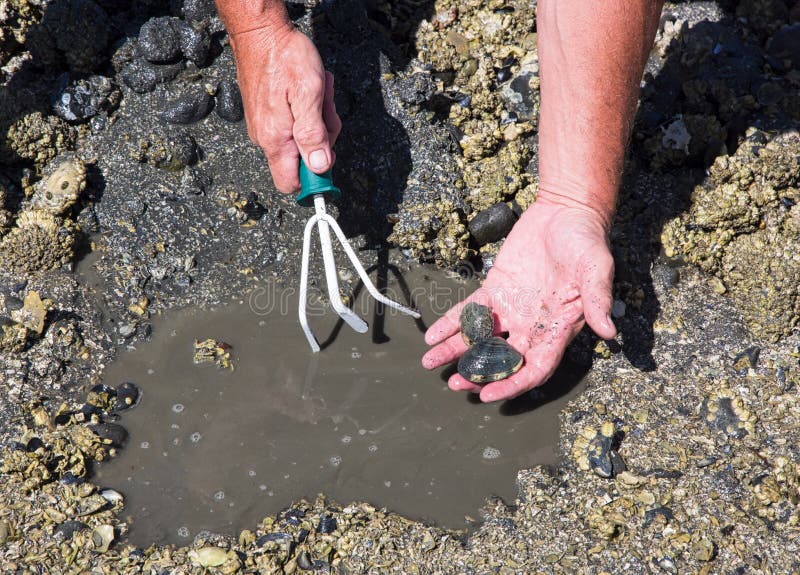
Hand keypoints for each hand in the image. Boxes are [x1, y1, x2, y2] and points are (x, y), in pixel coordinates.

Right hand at [231, 25, 340, 192]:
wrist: (260, 33)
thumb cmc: (286, 58)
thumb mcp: (309, 94)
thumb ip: (314, 134)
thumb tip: (320, 168)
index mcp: (276, 139)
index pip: (291, 183)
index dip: (314, 178)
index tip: (327, 154)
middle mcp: (266, 139)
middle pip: (303, 161)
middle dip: (322, 139)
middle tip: (324, 110)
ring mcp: (266, 128)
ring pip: (301, 141)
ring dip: (317, 120)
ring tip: (316, 93)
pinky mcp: (268, 116)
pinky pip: (294, 125)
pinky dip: (307, 111)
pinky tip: (307, 92)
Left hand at [421, 195, 617, 401]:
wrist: (566, 211)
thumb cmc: (586, 242)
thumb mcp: (597, 268)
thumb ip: (598, 299)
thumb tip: (608, 331)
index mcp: (557, 329)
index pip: (534, 368)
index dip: (512, 384)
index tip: (488, 394)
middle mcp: (532, 325)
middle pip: (502, 359)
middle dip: (479, 373)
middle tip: (456, 383)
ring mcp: (511, 309)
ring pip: (480, 338)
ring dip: (457, 352)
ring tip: (431, 362)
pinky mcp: (495, 289)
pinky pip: (469, 311)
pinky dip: (450, 324)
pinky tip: (431, 335)